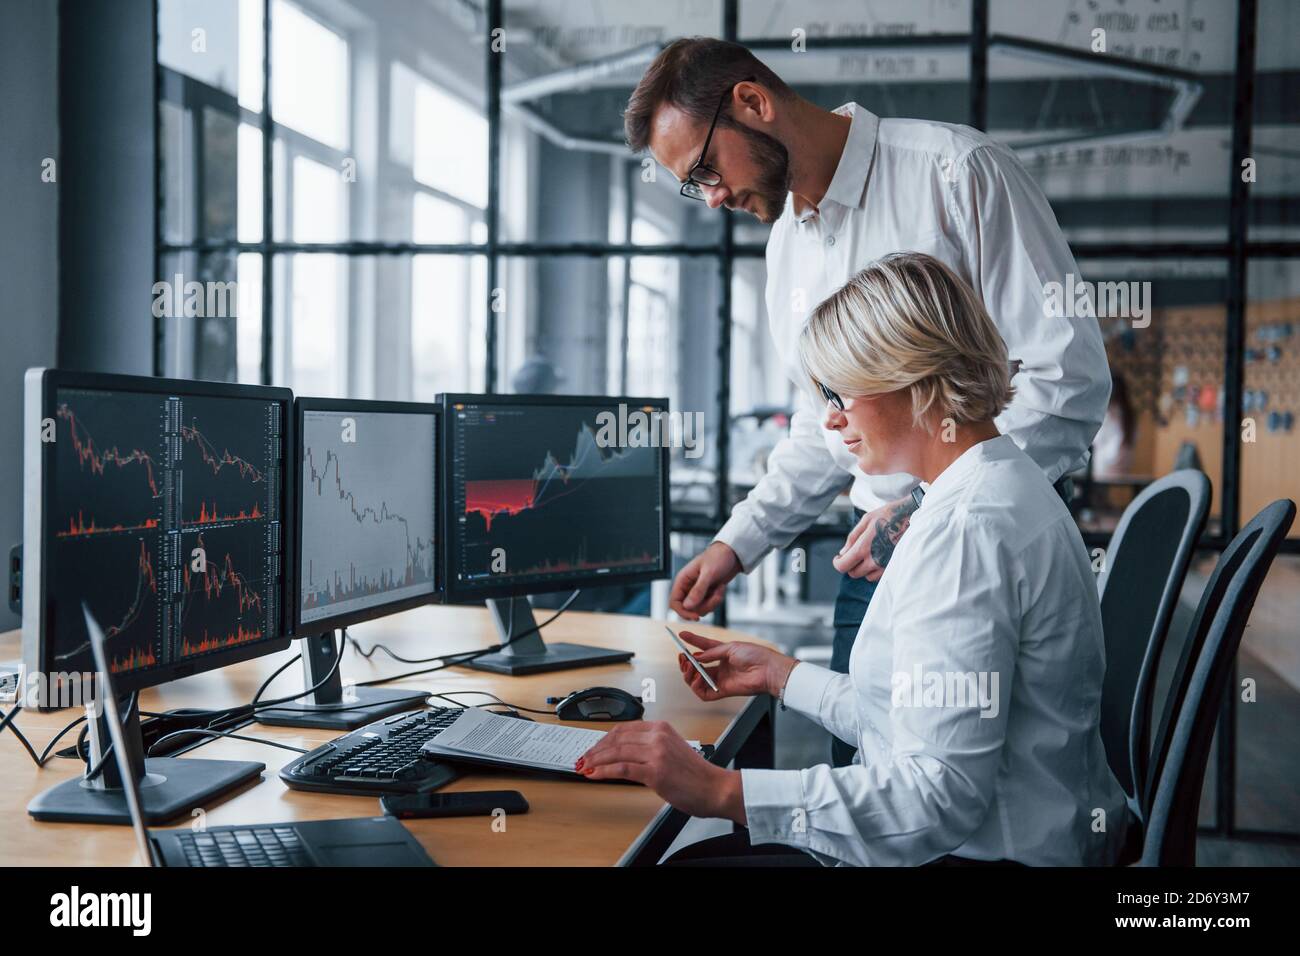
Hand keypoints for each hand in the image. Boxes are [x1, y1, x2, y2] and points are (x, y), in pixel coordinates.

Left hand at [575, 721, 746, 822]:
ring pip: (616, 752)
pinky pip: (621, 768)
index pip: (623, 728)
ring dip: (596, 761)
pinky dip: (604, 771)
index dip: (604, 739)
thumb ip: (650, 748)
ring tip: (585, 767)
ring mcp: (656, 753)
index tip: (594, 748)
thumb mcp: (671, 750)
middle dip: (596, 750)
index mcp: (661, 728)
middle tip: (584, 759)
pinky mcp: (654, 771)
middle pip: (616, 739)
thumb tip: (623, 755)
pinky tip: (595, 775)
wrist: (715, 788)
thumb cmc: (696, 775)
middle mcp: (658, 736)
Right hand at [669, 541, 742, 620]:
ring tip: (720, 588)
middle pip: (689, 609)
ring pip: (700, 609)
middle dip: (704, 606)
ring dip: (713, 602)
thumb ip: (698, 590)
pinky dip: (717, 600)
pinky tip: (721, 588)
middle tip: (715, 595)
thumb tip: (687, 606)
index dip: (683, 612)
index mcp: (682, 580)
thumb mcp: (708, 573)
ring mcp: (697, 592)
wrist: (732, 554)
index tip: (696, 616)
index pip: (674, 602)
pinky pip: (709, 606)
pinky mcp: (706, 594)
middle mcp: (688, 587)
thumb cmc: (718, 557)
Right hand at [675, 630, 795, 701]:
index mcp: (723, 655)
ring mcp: (720, 680)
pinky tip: (698, 676)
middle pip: (696, 668)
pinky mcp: (722, 691)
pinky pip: (703, 693)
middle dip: (686, 663)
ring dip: (688, 674)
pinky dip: (696, 686)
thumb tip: (696, 656)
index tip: (681, 636)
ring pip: (696, 682)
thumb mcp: (730, 647)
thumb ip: (711, 653)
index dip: (692, 642)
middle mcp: (720, 668)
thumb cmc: (755, 655)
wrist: (767, 669)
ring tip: (689, 667)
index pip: (703, 649)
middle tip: (682, 657)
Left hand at [833, 494, 918, 580]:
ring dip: (865, 568)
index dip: (837, 563)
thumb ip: (852, 537)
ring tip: (870, 553)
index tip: (839, 558)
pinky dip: (876, 569)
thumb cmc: (890, 515)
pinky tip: (880, 556)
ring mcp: (886, 566)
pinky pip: (880, 576)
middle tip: (855, 553)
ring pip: (867, 576)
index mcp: (864, 548)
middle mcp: (874, 560)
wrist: (914, 516)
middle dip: (851, 565)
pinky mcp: (895, 567)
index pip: (843, 566)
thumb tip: (843, 552)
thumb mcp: (867, 520)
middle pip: (854, 573)